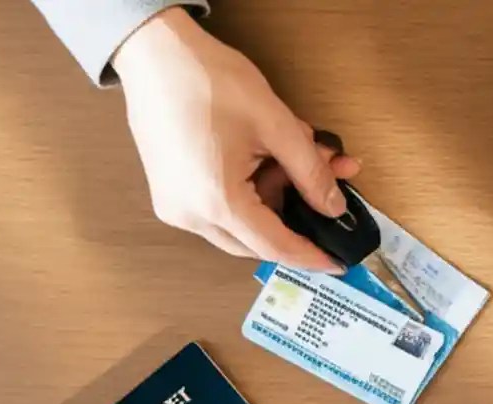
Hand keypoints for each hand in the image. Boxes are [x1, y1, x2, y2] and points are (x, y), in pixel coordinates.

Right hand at [112, 9, 361, 270]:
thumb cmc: (209, 81)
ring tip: (304, 153)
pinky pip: (219, 207)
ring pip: (240, 224)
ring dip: (276, 196)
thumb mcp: (275, 125)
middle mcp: (190, 215)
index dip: (310, 254)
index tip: (337, 260)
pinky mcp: (170, 192)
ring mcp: (175, 206)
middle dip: (297, 213)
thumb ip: (311, 172)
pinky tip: (270, 156)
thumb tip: (333, 206)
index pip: (275, 246)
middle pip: (257, 240)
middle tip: (331, 182)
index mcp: (217, 202)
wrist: (155, 54)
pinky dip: (251, 191)